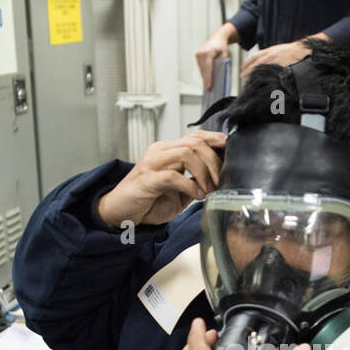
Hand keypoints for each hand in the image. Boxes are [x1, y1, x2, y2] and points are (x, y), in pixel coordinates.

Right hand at [97, 130, 225, 227]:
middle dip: (213, 161)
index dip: (214, 140)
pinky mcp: (147, 179)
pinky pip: (173, 175)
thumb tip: (217, 179)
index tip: (229, 149)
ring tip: (208, 189)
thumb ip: (194, 182)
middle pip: (194, 143)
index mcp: (168, 151)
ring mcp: (152, 164)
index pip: (195, 136)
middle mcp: (160, 152)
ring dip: (203, 172)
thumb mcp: (179, 192)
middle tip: (219, 181)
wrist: (120, 213)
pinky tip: (197, 195)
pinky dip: (190, 185)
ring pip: (186, 153)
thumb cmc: (147, 201)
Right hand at [195, 23, 235, 88]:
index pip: (208, 68)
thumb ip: (222, 65)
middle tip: (208, 89)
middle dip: (206, 80)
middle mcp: (201, 53)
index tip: (209, 86)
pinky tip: (206, 79)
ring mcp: (198, 54)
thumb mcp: (225, 55)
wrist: (217, 38)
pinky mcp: (197, 56)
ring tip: (207, 86)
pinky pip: (200, 66)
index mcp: (208, 52)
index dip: (208, 78)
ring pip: (201, 69)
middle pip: (203, 70)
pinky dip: (203, 72)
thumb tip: (218, 76)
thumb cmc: (222, 46)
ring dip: (204, 77)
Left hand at [240, 36, 320, 78]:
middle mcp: (271, 56)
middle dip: (247, 71)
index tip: (241, 69)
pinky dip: (264, 80)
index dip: (246, 63)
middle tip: (242, 77)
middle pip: (255, 64)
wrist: (305, 50)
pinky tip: (260, 85)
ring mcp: (276, 63)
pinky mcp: (281, 70)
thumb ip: (272, 55)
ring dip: (253, 77)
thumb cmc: (295, 51)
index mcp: (271, 50)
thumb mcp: (281, 50)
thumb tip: (265, 62)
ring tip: (248, 83)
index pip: (254, 57)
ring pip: (261, 70)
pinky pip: (270, 76)